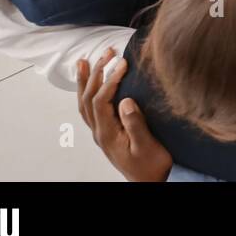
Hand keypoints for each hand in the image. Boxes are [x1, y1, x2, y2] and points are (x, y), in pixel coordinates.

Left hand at [76, 50, 171, 181]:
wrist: (147, 183)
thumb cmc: (151, 166)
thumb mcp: (147, 146)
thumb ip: (135, 124)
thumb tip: (125, 101)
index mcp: (108, 134)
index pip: (102, 100)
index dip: (111, 79)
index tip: (124, 63)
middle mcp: (99, 132)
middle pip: (89, 98)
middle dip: (96, 72)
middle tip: (108, 52)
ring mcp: (100, 132)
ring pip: (84, 103)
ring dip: (85, 81)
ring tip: (85, 61)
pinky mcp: (105, 132)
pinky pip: (89, 108)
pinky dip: (87, 92)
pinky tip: (90, 83)